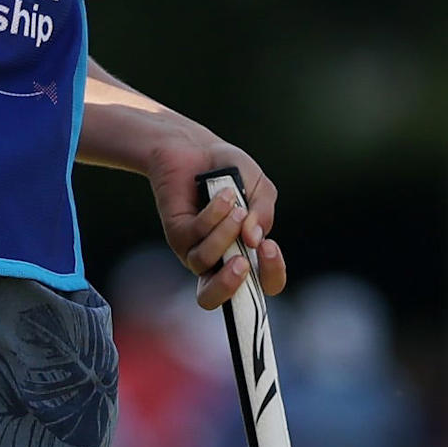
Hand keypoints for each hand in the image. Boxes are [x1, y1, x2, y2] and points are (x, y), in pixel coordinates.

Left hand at [147, 134, 284, 310]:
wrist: (197, 148)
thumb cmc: (231, 172)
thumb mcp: (260, 189)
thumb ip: (264, 214)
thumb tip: (255, 240)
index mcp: (247, 253)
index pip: (263, 285)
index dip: (270, 277)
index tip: (270, 248)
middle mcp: (218, 259)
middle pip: (214, 298)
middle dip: (229, 285)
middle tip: (243, 262)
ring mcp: (194, 249)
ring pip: (205, 263)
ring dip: (224, 235)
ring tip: (236, 207)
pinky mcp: (177, 234)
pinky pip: (195, 235)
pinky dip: (213, 215)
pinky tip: (224, 194)